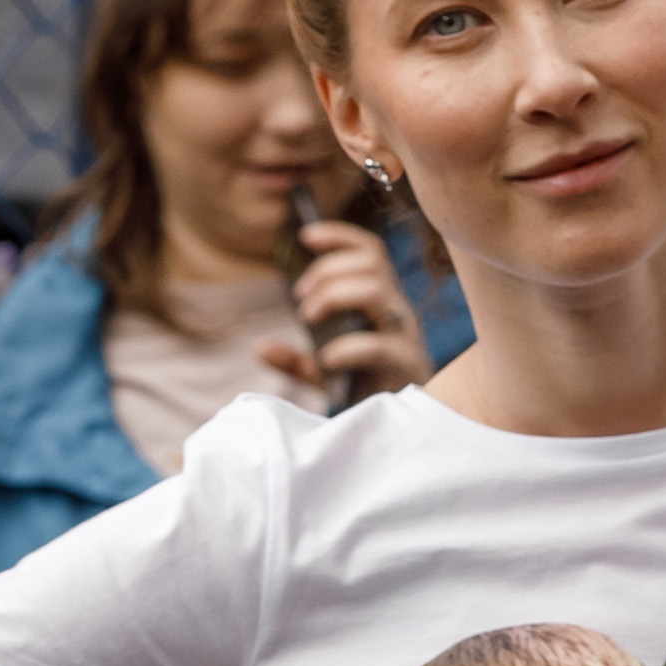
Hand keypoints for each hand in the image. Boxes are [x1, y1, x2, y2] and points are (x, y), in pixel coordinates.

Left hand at [264, 218, 433, 400]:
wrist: (395, 429)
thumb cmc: (365, 392)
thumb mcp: (322, 371)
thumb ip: (293, 359)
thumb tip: (260, 347)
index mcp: (382, 303)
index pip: (371, 253)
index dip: (340, 237)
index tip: (305, 236)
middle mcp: (397, 313)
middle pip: (371, 266)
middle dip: (328, 272)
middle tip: (300, 298)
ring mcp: (404, 337)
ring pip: (376, 292)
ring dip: (334, 295)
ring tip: (309, 317)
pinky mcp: (404, 365)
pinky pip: (378, 346)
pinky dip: (346, 348)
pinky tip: (326, 358)